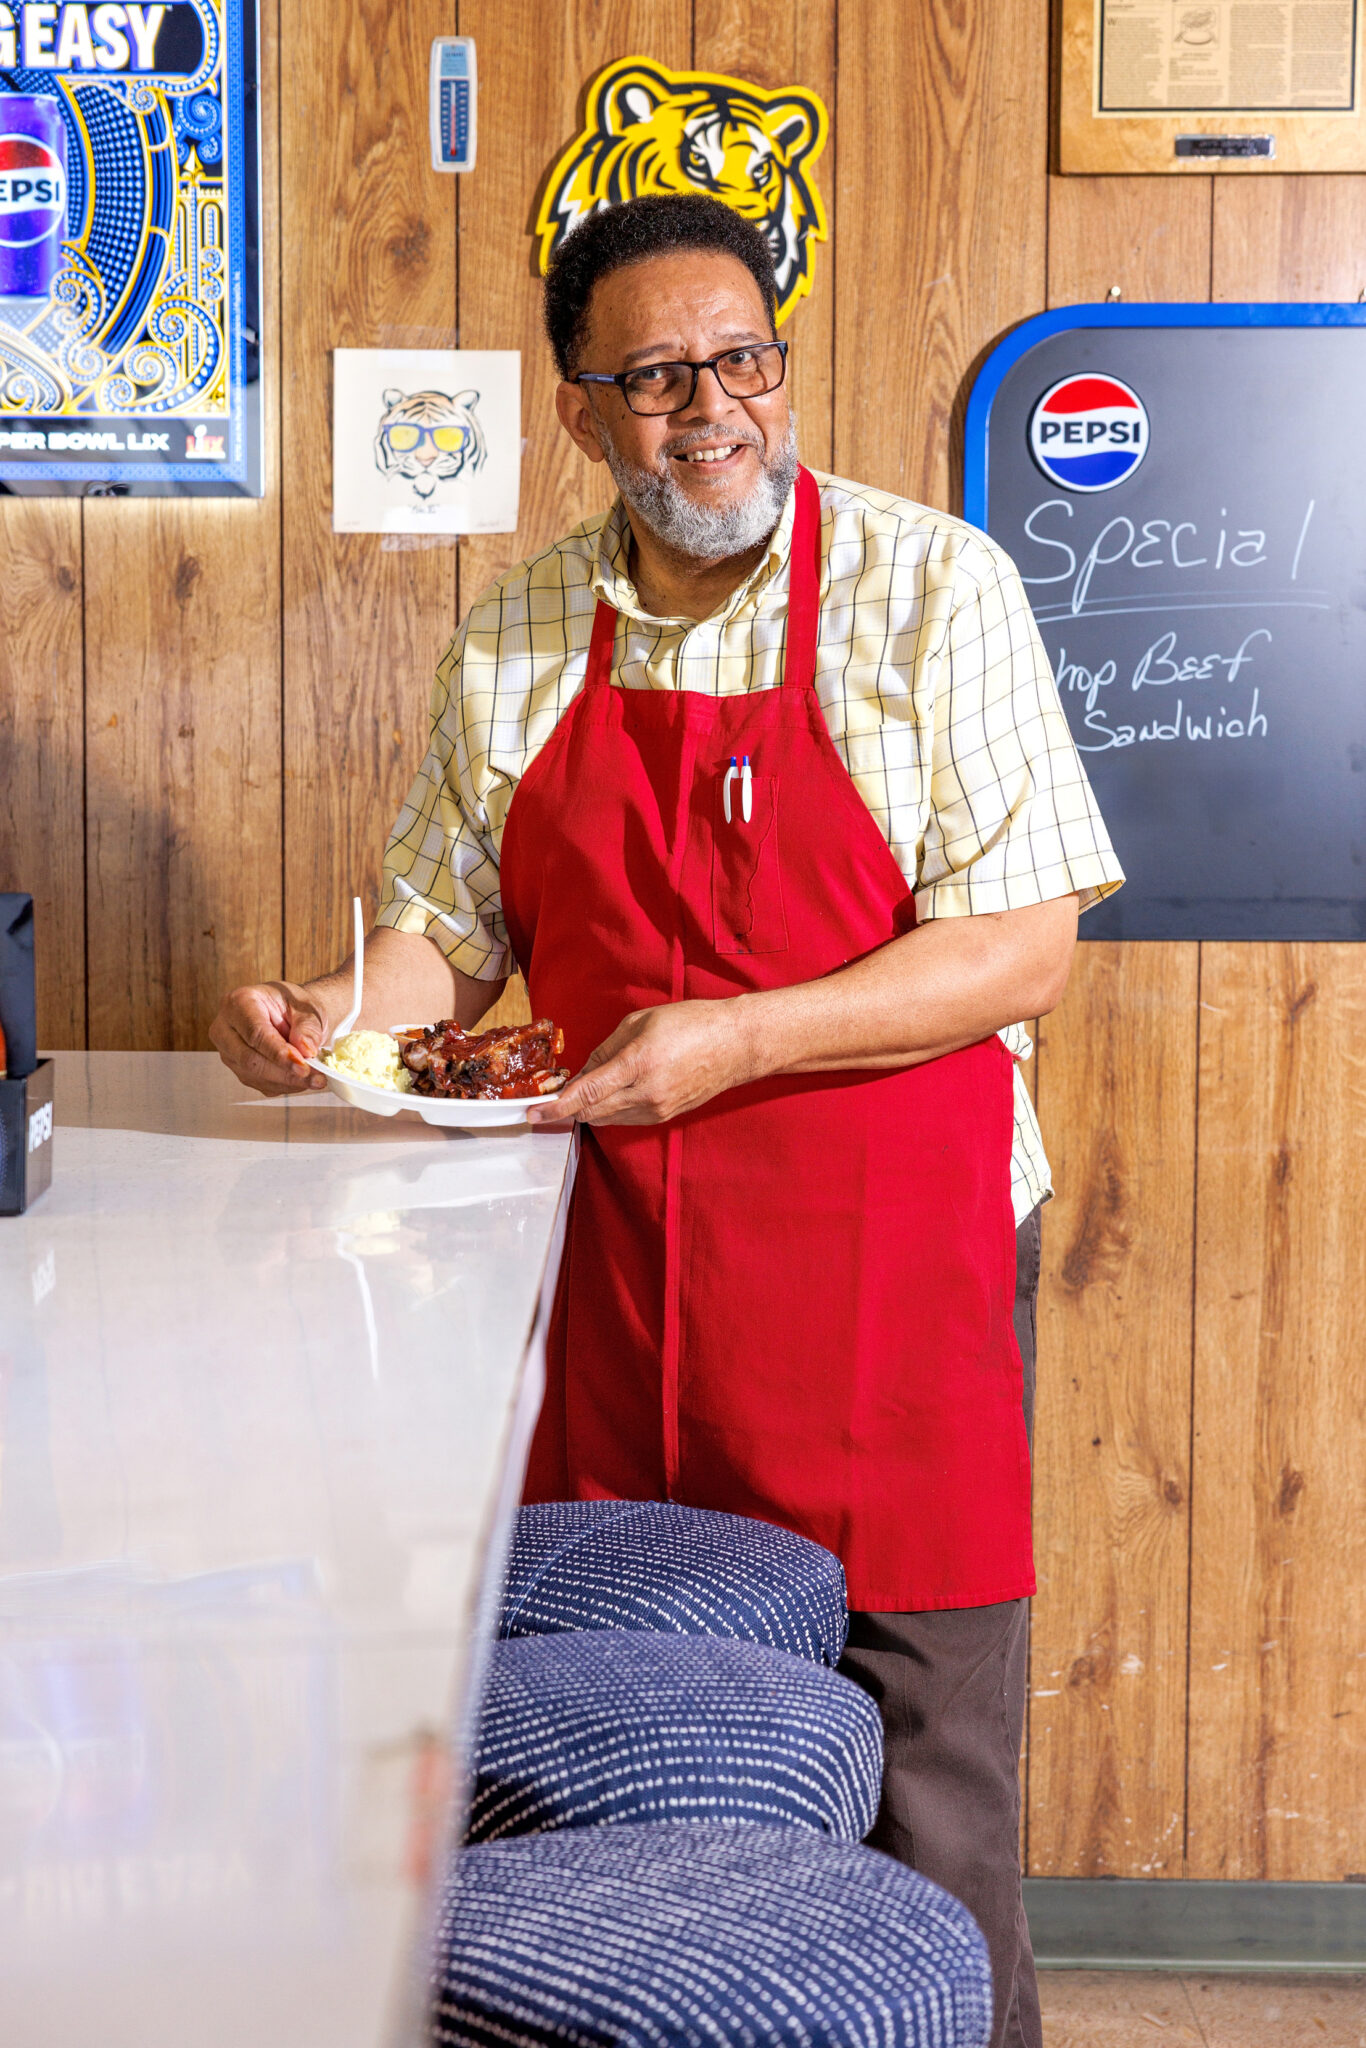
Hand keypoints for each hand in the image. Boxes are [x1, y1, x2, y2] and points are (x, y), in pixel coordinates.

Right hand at [209, 980, 332, 1095]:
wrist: (292, 1014)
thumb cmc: (296, 1006)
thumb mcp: (307, 1008)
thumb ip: (307, 1028)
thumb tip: (306, 1051)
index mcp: (239, 1002)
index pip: (255, 1033)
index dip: (279, 1054)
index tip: (303, 1066)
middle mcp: (225, 1027)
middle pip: (249, 1059)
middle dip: (285, 1073)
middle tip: (316, 1078)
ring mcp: (228, 1050)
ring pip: (254, 1075)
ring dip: (288, 1082)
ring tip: (316, 1079)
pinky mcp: (237, 1067)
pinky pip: (259, 1084)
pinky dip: (284, 1085)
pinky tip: (302, 1078)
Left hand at [527, 1000, 758, 1126]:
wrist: (735, 1045)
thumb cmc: (692, 1024)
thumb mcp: (640, 1022)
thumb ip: (606, 1049)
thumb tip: (583, 1072)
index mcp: (639, 1063)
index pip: (587, 1093)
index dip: (556, 1106)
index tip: (533, 1113)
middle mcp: (647, 1093)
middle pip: (591, 1111)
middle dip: (567, 1107)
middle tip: (551, 1096)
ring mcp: (657, 1109)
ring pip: (606, 1118)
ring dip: (589, 1107)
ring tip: (589, 1085)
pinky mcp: (665, 1117)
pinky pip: (625, 1118)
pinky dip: (610, 1108)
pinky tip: (611, 1092)